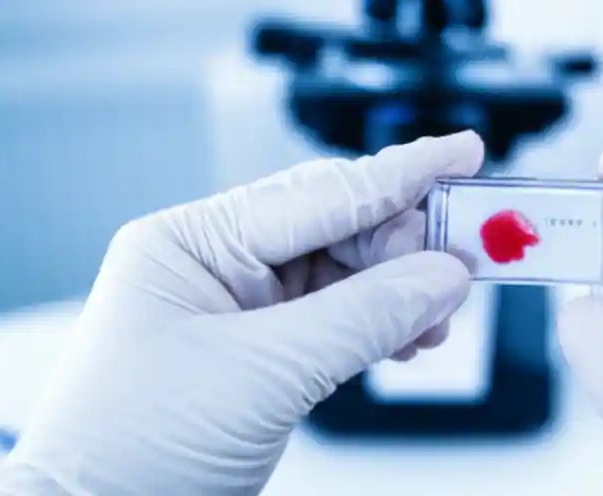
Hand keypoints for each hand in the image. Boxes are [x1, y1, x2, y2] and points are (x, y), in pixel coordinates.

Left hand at [0, 132, 484, 495]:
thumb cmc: (130, 451)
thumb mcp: (260, 376)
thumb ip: (362, 318)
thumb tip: (444, 276)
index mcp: (191, 241)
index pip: (316, 194)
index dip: (399, 173)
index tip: (463, 152)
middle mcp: (213, 264)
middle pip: (336, 228)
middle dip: (405, 243)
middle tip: (471, 254)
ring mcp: (235, 310)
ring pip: (343, 276)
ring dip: (399, 290)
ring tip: (444, 310)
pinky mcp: (257, 356)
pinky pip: (335, 321)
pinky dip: (379, 327)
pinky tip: (412, 336)